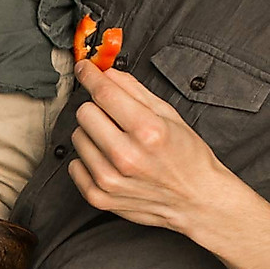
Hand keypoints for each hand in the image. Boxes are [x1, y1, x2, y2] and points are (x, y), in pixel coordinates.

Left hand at [68, 60, 230, 233]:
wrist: (196, 200)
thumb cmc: (186, 157)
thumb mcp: (169, 116)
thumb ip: (135, 91)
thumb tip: (107, 72)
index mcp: (148, 131)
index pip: (104, 93)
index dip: (90, 75)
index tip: (84, 68)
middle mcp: (126, 157)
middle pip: (84, 113)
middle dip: (97, 109)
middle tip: (114, 117)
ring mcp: (110, 179)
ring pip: (77, 137)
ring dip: (92, 135)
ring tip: (116, 143)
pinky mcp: (98, 197)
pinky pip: (74, 165)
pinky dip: (88, 160)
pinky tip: (109, 162)